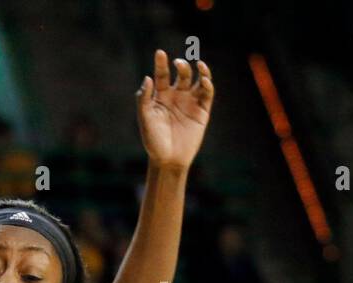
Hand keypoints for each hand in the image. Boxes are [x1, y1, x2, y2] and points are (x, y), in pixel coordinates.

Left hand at [137, 50, 213, 170]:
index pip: (161, 75)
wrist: (168, 159)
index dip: (161, 63)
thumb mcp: (145, 119)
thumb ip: (144, 99)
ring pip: (196, 80)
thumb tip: (147, 78)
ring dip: (198, 70)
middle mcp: (176, 96)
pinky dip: (207, 84)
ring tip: (197, 64)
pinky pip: (207, 93)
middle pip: (181, 74)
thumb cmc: (153, 140)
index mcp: (160, 96)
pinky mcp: (202, 110)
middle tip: (177, 63)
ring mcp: (190, 102)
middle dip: (181, 65)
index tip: (160, 52)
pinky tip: (204, 79)